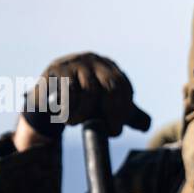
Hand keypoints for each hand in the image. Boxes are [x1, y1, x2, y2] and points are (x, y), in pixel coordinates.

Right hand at [17, 52, 150, 147]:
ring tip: (75, 123)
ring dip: (85, 113)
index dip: (123, 111)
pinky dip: (70, 109)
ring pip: (90, 91)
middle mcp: (95, 61)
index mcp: (110, 68)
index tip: (115, 129)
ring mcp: (76, 62)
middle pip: (112, 87)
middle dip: (112, 114)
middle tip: (107, 132)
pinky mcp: (58, 69)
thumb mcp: (105, 106)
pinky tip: (65, 117)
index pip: (124, 88)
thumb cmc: (82, 102)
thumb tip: (146, 125)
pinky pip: (69, 91)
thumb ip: (125, 114)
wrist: (47, 97)